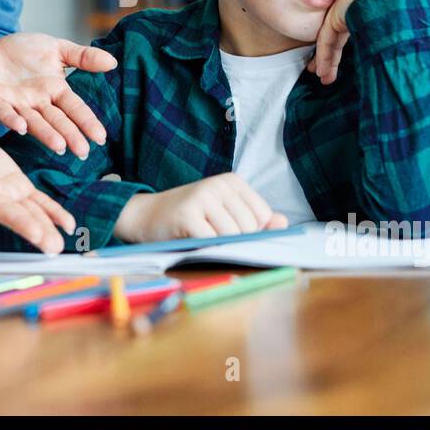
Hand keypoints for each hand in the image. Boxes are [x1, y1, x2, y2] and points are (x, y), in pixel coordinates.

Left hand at [0, 32, 117, 158]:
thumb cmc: (25, 52)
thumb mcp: (56, 49)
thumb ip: (82, 57)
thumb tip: (113, 62)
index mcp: (54, 90)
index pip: (75, 108)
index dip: (87, 121)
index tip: (101, 138)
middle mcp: (37, 101)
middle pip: (57, 120)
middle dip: (69, 135)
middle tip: (82, 152)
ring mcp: (15, 103)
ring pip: (34, 121)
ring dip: (45, 134)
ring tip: (59, 146)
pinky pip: (2, 111)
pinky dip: (11, 119)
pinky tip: (20, 127)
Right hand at [0, 122, 75, 253]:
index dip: (17, 220)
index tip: (35, 234)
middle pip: (18, 216)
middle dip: (37, 231)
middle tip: (54, 248)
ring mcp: (7, 194)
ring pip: (31, 212)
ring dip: (48, 227)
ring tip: (61, 244)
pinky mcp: (17, 186)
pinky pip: (38, 201)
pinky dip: (53, 212)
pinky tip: (67, 224)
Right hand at [113, 172, 287, 243]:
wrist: (146, 215)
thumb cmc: (190, 217)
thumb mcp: (224, 213)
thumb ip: (255, 219)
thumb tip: (283, 223)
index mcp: (232, 181)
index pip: (263, 215)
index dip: (253, 232)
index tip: (231, 231)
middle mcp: (218, 184)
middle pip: (250, 227)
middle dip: (236, 240)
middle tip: (212, 235)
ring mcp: (202, 197)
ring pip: (233, 236)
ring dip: (219, 245)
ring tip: (202, 237)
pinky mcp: (187, 214)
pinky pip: (212, 241)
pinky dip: (207, 248)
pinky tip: (193, 240)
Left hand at [307, 0, 419, 83]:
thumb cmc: (403, 8)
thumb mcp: (398, 26)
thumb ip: (393, 39)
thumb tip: (405, 65)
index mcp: (370, 12)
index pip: (355, 34)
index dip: (346, 52)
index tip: (341, 69)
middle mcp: (355, 11)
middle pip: (339, 38)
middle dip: (332, 58)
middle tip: (326, 76)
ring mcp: (344, 11)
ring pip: (331, 41)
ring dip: (326, 62)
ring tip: (323, 78)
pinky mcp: (336, 16)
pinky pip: (326, 39)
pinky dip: (324, 56)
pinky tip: (322, 71)